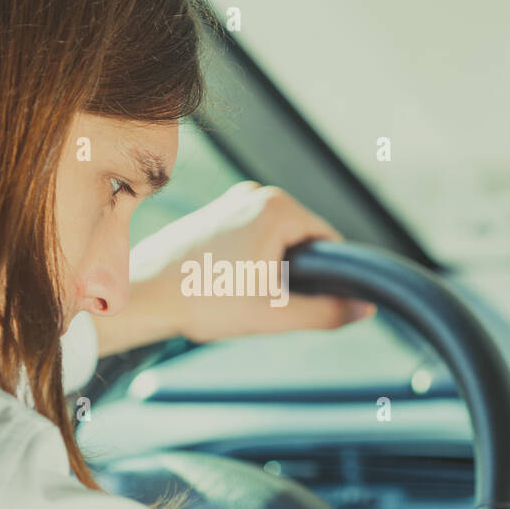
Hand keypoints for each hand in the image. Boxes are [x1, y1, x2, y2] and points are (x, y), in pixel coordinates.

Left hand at [128, 180, 375, 344]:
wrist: (144, 294)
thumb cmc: (203, 300)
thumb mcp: (274, 314)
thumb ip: (327, 312)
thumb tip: (365, 309)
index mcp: (278, 207)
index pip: (328, 241)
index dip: (326, 276)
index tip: (303, 301)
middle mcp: (256, 194)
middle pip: (300, 240)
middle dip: (293, 274)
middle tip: (264, 303)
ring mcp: (232, 200)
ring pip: (274, 241)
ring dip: (269, 270)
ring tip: (238, 294)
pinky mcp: (213, 213)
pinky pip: (249, 237)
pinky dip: (247, 262)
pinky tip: (224, 285)